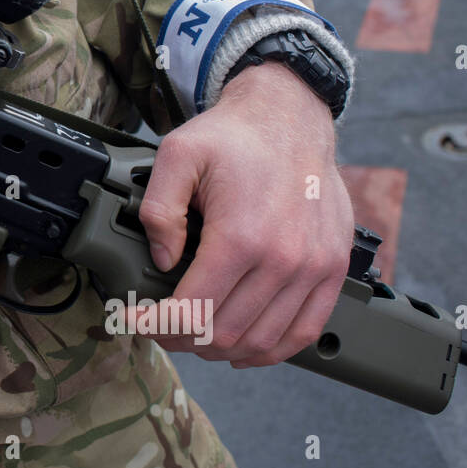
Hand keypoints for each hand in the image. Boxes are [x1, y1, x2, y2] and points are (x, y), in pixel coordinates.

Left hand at [136, 62, 353, 366]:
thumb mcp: (177, 155)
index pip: (192, 310)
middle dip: (181, 339)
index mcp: (242, 235)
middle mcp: (284, 259)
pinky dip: (270, 350)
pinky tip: (242, 347)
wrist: (291, 117)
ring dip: (221, 349)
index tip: (133, 321)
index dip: (156, 325)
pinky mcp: (333, 269)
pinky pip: (304, 332)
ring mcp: (314, 268)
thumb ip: (159, 210)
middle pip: (224, 333)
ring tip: (193, 335)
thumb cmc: (235, 137)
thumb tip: (162, 259)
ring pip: (262, 342)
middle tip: (159, 327)